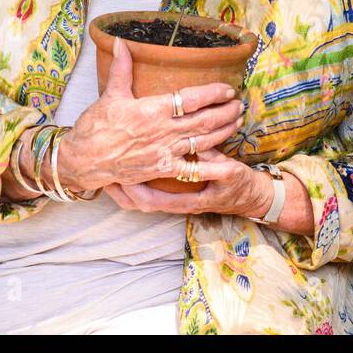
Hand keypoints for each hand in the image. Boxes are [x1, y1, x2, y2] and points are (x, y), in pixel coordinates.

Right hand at [58, 36, 243, 192]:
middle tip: (239, 104)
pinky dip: (211, 164)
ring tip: (237, 122)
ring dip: (224, 131)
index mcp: (152, 109)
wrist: (83, 160)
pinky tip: (225, 160)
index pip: (192, 98)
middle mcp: (163, 130)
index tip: (227, 88)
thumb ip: (121, 68)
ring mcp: (165, 152)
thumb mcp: (110, 94)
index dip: (214, 93)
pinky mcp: (162, 169)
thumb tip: (123, 42)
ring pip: (204, 141)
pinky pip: (192, 168)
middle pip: (205, 120)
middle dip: (226, 111)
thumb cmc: (95, 127)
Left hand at [103, 148, 271, 219]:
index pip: (157, 200)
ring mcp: (176, 204)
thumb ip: (212, 160)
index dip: (139, 190)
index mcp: (191, 201)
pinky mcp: (175, 199)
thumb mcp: (230, 172)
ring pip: (141, 204)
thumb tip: (197, 146)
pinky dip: (133, 193)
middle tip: (104, 179)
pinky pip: (148, 200)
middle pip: (142, 205)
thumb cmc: (239, 185)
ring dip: (125, 194)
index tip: (123, 177)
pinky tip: (122, 182)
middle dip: (123, 193)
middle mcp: (179, 206)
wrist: (248, 199)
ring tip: (105, 181)